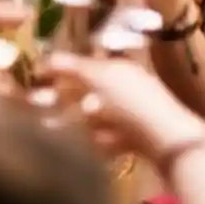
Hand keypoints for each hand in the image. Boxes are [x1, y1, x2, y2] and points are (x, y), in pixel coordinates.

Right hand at [45, 53, 204, 160]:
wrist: (170, 143)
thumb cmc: (133, 103)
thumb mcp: (101, 78)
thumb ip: (74, 67)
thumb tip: (48, 57)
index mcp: (120, 69)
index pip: (86, 64)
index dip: (61, 68)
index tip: (35, 76)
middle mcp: (127, 89)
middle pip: (89, 91)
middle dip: (62, 98)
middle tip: (34, 105)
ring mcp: (132, 117)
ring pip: (96, 118)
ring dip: (73, 122)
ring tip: (49, 129)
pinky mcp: (135, 142)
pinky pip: (108, 140)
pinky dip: (94, 141)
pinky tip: (80, 147)